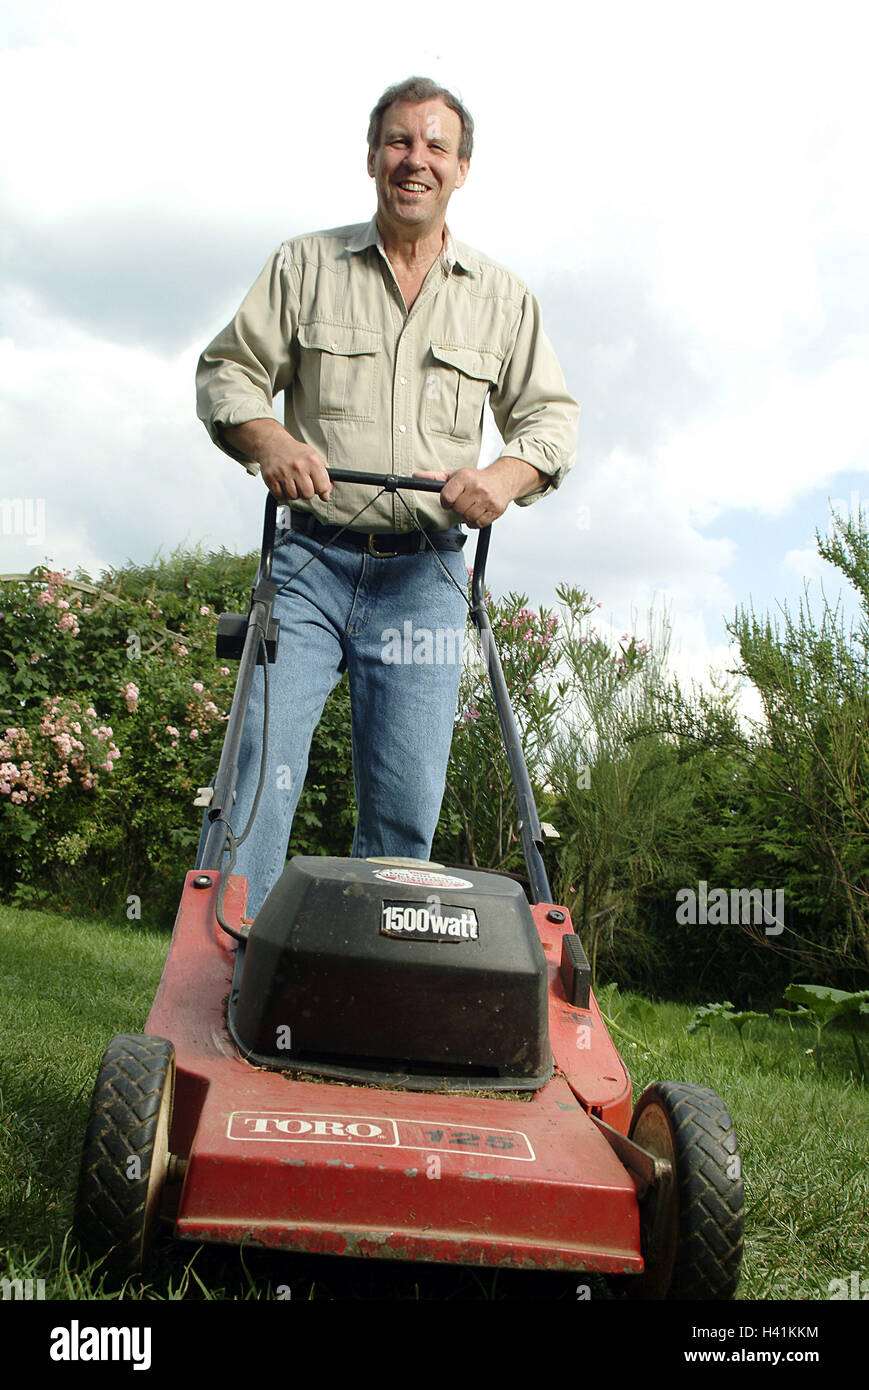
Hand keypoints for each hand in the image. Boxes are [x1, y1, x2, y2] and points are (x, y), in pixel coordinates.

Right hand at [223, 419, 331, 502]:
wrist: (273, 444)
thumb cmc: (295, 452)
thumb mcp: (314, 457)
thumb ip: (324, 476)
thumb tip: (326, 495)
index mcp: (311, 461)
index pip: (323, 487)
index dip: (322, 491)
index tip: (320, 490)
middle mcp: (298, 466)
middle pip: (308, 494)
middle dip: (307, 492)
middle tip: (303, 484)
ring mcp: (283, 472)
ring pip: (294, 497)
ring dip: (294, 493)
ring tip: (292, 482)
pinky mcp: (271, 478)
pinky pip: (280, 496)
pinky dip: (283, 494)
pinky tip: (284, 484)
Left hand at [414, 457, 546, 526]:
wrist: (502, 479)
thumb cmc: (476, 478)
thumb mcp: (455, 475)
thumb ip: (434, 477)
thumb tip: (415, 475)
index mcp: (465, 477)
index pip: (446, 497)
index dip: (445, 502)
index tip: (449, 500)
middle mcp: (477, 487)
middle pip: (457, 509)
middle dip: (458, 508)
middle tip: (463, 502)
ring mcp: (487, 499)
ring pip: (467, 518)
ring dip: (466, 515)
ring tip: (471, 506)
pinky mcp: (495, 509)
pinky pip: (478, 524)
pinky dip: (475, 521)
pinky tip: (478, 512)